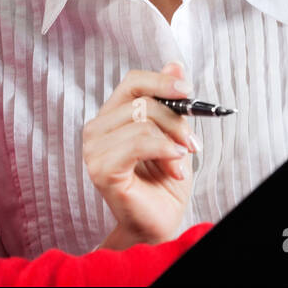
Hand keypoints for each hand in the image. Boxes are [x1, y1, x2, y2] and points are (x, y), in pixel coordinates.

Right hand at [84, 61, 201, 248]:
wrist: (159, 222)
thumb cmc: (163, 182)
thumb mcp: (174, 134)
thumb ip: (171, 101)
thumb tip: (176, 65)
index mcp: (112, 115)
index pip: (133, 81)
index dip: (162, 81)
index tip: (189, 90)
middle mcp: (97, 128)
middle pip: (143, 101)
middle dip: (176, 119)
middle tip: (192, 143)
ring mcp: (94, 149)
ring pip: (142, 120)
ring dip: (172, 141)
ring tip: (180, 162)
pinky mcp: (100, 168)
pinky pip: (139, 142)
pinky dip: (164, 150)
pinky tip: (175, 165)